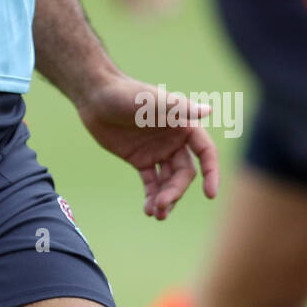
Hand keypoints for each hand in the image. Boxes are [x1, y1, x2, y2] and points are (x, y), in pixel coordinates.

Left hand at [75, 72, 218, 219]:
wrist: (94, 97)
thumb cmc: (124, 93)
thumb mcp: (150, 101)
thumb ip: (178, 108)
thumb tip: (208, 110)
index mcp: (183, 125)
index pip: (205, 152)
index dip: (211, 172)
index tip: (210, 194)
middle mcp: (174, 141)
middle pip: (184, 173)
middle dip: (176, 191)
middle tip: (162, 205)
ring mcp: (158, 152)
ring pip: (169, 181)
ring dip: (165, 198)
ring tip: (155, 214)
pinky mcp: (141, 160)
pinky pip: (151, 183)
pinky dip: (151, 196)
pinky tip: (148, 210)